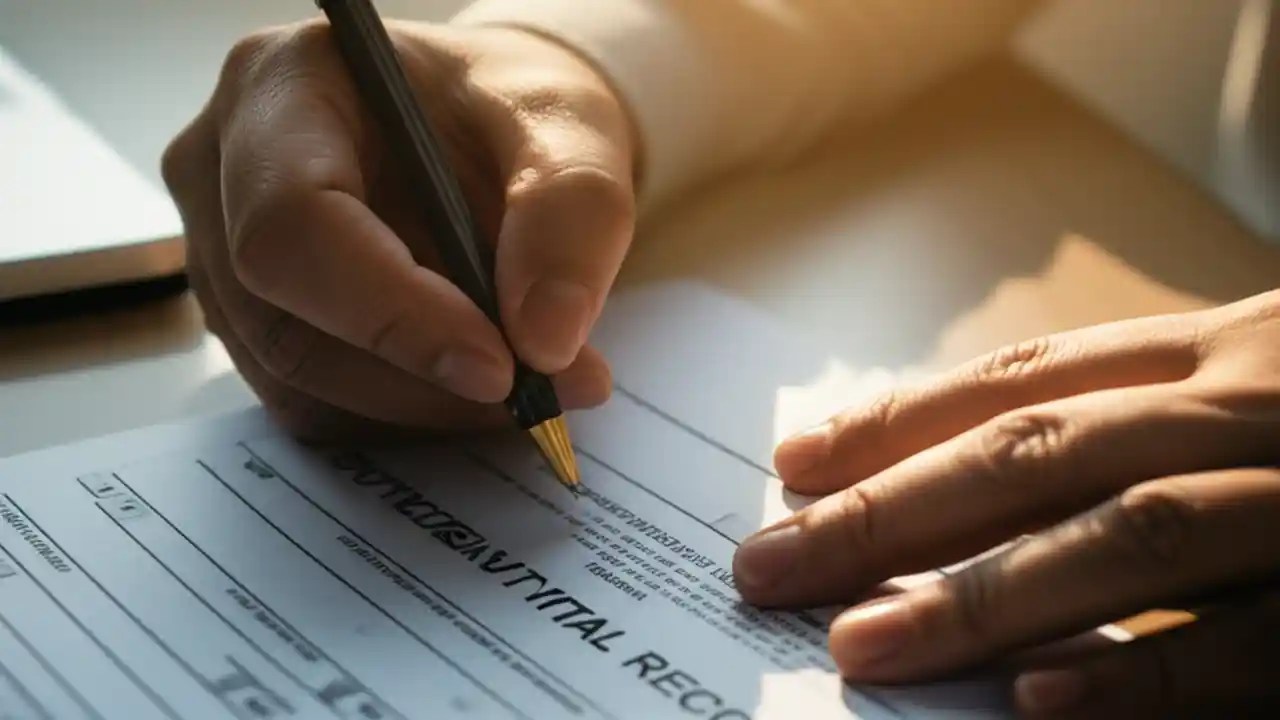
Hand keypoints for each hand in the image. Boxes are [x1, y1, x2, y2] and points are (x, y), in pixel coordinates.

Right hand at [162, 20, 634, 437]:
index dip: (392, 312)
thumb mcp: (571, 126)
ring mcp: (221, 255)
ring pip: (298, 383)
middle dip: (422, 380)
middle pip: (285, 323)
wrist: (494, 130)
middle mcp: (221, 172)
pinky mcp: (254, 322)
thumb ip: (571, 213)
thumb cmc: (514, 108)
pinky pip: (315, 405)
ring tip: (534, 390)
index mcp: (281, 87)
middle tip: (542, 399)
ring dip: (423, 408)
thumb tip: (546, 341)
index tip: (501, 367)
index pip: (294, 223)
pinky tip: (479, 391)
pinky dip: (408, 414)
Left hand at [733, 290, 1279, 717]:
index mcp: (1215, 354)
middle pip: (1039, 451)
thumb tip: (951, 489)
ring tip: (859, 643)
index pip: (1027, 381)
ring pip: (1128, 535)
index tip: (792, 465)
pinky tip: (1033, 700)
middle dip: (890, 510)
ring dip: (980, 594)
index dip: (899, 421)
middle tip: (769, 568)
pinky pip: (1248, 644)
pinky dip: (1139, 673)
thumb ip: (1129, 431)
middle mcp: (1248, 410)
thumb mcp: (1246, 400)